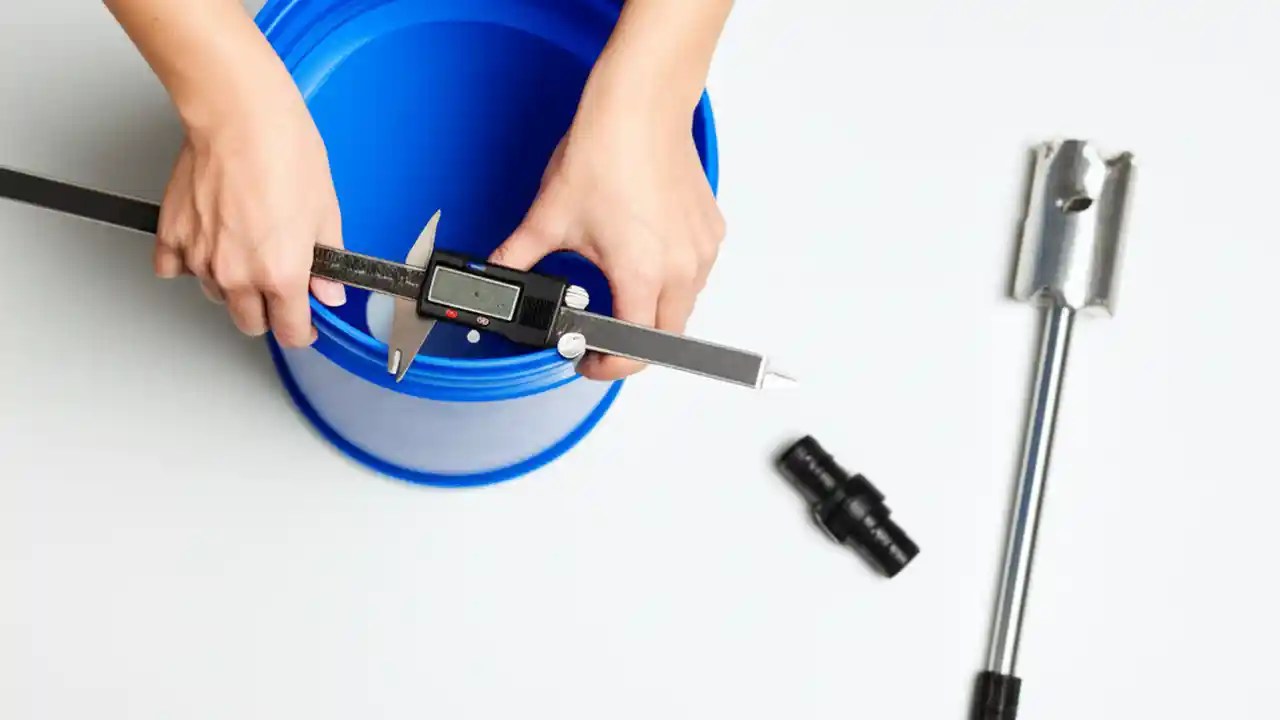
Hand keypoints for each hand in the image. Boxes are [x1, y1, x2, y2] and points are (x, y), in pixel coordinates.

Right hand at [154, 94, 346, 347]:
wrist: (239, 118)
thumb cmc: (284, 153)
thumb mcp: (326, 212)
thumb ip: (327, 262)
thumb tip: (330, 291)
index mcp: (280, 274)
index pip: (289, 331)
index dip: (301, 330)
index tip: (304, 324)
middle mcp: (237, 274)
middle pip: (249, 322)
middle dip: (267, 313)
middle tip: (279, 289)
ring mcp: (200, 257)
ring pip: (216, 295)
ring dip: (232, 286)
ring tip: (246, 251)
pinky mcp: (172, 235)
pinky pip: (175, 268)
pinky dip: (190, 264)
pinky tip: (208, 244)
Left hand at [489, 91, 724, 380]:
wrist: (640, 107)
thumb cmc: (604, 153)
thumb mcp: (549, 218)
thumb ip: (516, 258)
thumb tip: (494, 276)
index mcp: (641, 275)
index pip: (635, 350)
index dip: (609, 366)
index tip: (589, 360)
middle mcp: (681, 268)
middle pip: (664, 337)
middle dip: (631, 344)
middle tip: (599, 334)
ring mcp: (700, 250)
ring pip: (683, 305)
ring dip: (653, 310)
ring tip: (619, 290)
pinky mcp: (710, 230)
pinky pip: (695, 273)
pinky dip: (672, 278)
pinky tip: (644, 256)